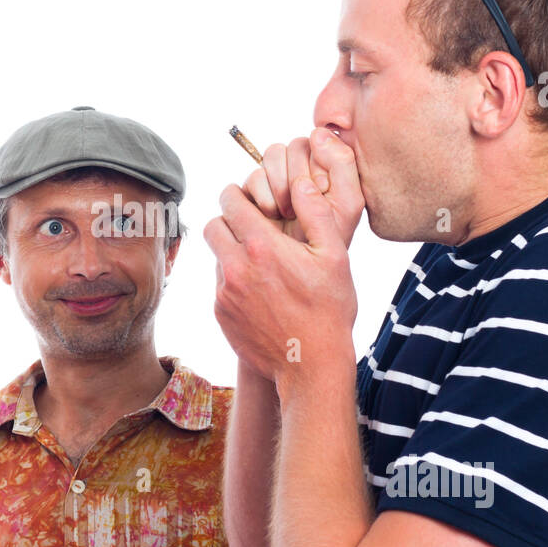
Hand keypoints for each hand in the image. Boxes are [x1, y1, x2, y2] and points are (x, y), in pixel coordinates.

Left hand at [204, 174, 358, 386]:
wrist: (310, 365)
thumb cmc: (329, 310)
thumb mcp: (334, 257)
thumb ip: (316, 213)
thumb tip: (302, 181)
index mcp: (263, 246)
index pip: (231, 201)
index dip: (238, 195)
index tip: (247, 198)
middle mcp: (236, 267)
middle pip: (213, 225)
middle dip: (228, 221)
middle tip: (249, 227)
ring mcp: (224, 292)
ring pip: (215, 256)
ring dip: (231, 251)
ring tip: (259, 261)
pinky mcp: (220, 314)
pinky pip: (219, 285)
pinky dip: (234, 281)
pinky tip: (260, 291)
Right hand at [242, 128, 365, 247]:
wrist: (301, 267)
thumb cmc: (330, 238)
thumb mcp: (347, 204)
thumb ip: (342, 164)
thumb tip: (318, 132)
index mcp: (326, 164)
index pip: (316, 140)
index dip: (316, 166)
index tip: (321, 191)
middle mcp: (301, 166)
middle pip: (291, 146)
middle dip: (295, 177)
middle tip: (303, 204)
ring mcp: (276, 176)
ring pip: (269, 157)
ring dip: (278, 187)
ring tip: (287, 212)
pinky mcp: (255, 189)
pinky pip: (252, 176)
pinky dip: (263, 196)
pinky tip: (272, 215)